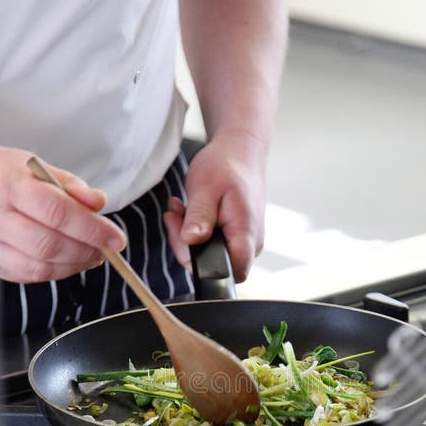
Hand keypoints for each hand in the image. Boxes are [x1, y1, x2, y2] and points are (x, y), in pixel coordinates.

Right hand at [0, 140, 126, 282]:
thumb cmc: (4, 175)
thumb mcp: (37, 168)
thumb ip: (71, 185)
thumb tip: (97, 202)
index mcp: (8, 185)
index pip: (58, 212)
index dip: (92, 229)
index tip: (115, 238)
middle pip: (49, 244)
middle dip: (86, 251)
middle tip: (105, 249)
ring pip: (39, 266)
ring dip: (74, 265)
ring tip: (91, 255)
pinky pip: (28, 276)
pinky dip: (55, 272)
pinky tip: (68, 261)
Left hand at [164, 131, 265, 283]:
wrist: (240, 152)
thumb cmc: (227, 166)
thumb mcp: (206, 187)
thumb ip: (200, 217)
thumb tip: (192, 241)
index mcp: (246, 232)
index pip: (231, 272)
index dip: (202, 265)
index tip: (184, 237)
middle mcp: (250, 243)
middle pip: (215, 267)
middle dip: (186, 247)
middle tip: (175, 216)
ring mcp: (244, 242)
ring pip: (210, 257)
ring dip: (187, 237)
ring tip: (180, 209)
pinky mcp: (235, 238)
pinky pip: (211, 246)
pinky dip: (195, 232)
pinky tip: (188, 212)